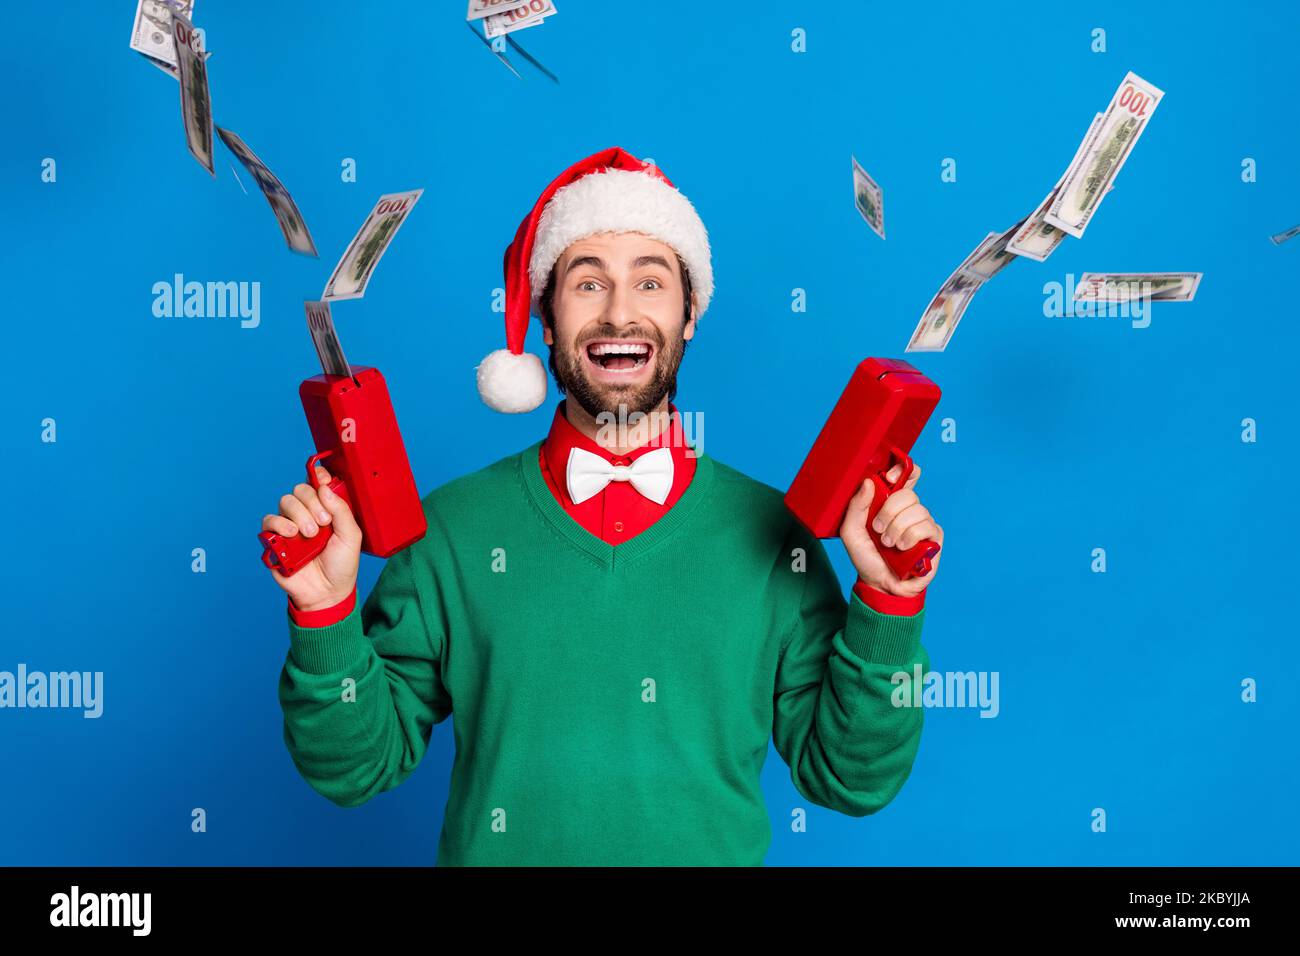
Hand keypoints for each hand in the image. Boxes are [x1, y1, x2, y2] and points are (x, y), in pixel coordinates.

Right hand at [261, 464, 362, 611]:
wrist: (327, 593)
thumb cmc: (341, 565)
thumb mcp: (351, 536)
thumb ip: (342, 510)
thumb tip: (325, 487)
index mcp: (327, 509)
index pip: (318, 483)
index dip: (318, 476)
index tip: (322, 479)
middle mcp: (307, 514)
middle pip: (300, 489)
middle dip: (312, 502)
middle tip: (323, 522)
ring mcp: (290, 525)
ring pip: (285, 501)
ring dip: (299, 514)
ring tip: (310, 534)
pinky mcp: (275, 539)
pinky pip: (269, 520)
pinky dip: (279, 523)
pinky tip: (292, 535)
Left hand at [839, 462, 942, 597]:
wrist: (881, 585)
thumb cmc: (867, 558)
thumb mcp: (851, 532)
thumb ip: (856, 506)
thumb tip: (868, 482)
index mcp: (890, 502)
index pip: (906, 475)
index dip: (901, 469)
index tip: (889, 478)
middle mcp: (908, 510)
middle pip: (908, 494)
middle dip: (889, 512)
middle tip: (879, 530)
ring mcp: (923, 522)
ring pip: (917, 510)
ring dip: (897, 530)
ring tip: (889, 545)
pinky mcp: (934, 536)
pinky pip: (925, 526)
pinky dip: (909, 538)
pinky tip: (903, 549)